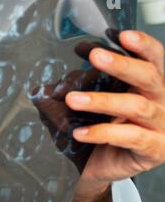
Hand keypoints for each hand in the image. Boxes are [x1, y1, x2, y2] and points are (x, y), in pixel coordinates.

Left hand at [64, 29, 164, 186]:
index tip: (122, 35)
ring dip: (102, 100)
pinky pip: (130, 137)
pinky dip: (102, 132)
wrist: (99, 166)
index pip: (154, 59)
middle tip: (95, 56)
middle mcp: (161, 102)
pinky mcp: (154, 149)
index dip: (142, 45)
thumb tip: (49, 84)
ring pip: (137, 107)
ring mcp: (162, 126)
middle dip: (122, 64)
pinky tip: (79, 132)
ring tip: (72, 100)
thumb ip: (76, 87)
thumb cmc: (97, 127)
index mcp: (149, 85)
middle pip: (149, 77)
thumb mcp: (86, 102)